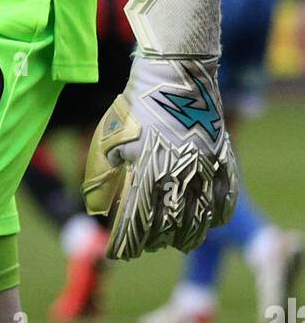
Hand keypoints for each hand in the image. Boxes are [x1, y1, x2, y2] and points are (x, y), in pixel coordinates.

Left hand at [82, 52, 237, 258]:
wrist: (175, 70)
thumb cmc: (136, 102)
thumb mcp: (109, 136)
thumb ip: (102, 174)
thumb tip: (95, 208)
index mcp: (147, 171)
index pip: (135, 224)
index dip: (124, 244)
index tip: (116, 252)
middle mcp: (178, 175)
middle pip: (168, 228)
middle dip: (154, 242)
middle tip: (145, 244)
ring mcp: (205, 169)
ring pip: (200, 221)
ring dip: (186, 237)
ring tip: (176, 241)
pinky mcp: (223, 159)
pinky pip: (226, 200)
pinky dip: (218, 217)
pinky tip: (209, 221)